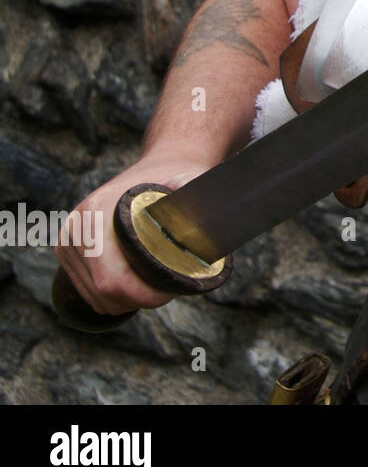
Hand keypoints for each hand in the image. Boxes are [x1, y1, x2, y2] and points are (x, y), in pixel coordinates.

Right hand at [54, 155, 209, 316]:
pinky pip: (88, 291)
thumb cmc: (178, 177)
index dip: (142, 295)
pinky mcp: (68, 251)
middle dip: (138, 299)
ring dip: (127, 301)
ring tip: (155, 284)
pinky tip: (137, 284)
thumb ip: (196, 195)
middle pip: (102, 292)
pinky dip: (114, 297)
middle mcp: (76, 227)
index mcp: (96, 214)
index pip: (111, 278)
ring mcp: (68, 241)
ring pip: (94, 296)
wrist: (161, 165)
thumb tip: (199, 222)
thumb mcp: (191, 182)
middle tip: (168, 289)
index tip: (171, 291)